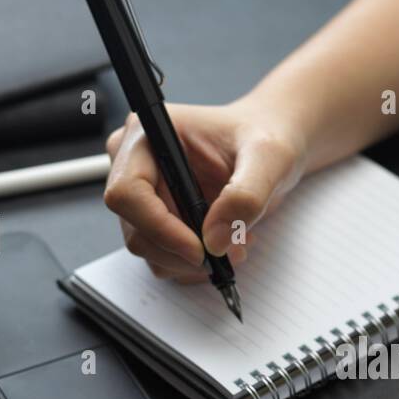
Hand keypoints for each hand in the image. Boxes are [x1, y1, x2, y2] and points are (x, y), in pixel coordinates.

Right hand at [103, 100, 306, 280]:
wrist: (268, 150)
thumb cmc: (265, 136)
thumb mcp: (270, 157)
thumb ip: (247, 195)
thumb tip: (214, 240)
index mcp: (149, 134)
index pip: (128, 192)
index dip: (160, 228)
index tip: (201, 249)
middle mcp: (136, 164)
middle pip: (136, 230)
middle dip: (185, 251)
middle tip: (233, 249)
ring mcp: (143, 196)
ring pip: (149, 250)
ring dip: (194, 261)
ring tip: (237, 242)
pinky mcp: (156, 220)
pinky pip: (164, 259)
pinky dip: (196, 264)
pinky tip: (226, 243)